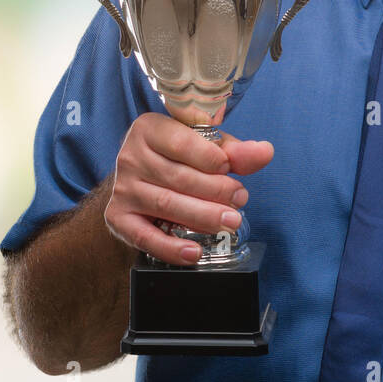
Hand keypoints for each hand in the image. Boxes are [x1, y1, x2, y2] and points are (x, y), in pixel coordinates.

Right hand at [104, 112, 274, 265]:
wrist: (141, 179)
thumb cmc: (179, 157)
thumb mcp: (207, 146)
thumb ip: (236, 151)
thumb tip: (264, 152)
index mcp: (150, 129)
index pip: (182, 143)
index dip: (211, 159)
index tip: (230, 169)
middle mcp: (131, 157)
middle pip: (178, 177)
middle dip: (216, 191)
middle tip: (240, 200)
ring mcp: (123, 189)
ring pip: (166, 204)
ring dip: (202, 217)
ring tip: (230, 222)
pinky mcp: (119, 218)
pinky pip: (144, 237)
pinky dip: (170, 248)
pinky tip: (194, 252)